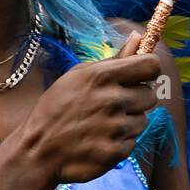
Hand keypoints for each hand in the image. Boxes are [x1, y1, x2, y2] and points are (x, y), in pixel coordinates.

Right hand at [16, 28, 160, 184]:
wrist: (37, 151)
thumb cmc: (55, 109)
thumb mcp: (77, 76)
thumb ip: (112, 59)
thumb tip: (138, 37)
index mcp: (102, 76)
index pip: (151, 65)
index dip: (148, 71)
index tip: (139, 78)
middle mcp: (113, 100)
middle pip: (150, 96)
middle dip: (136, 100)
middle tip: (113, 106)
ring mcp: (115, 128)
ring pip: (142, 121)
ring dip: (127, 123)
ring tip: (102, 126)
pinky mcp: (115, 152)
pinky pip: (132, 142)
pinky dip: (119, 143)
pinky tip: (99, 141)